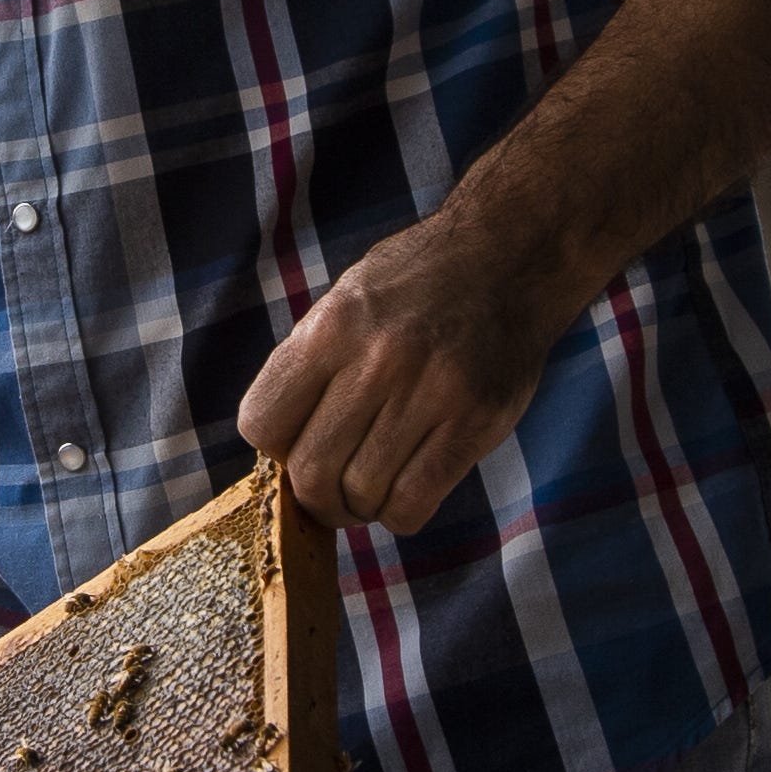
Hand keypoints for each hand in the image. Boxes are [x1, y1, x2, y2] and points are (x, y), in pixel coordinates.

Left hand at [235, 209, 576, 534]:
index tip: (295, 448)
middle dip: (314, 498)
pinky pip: (414, 502)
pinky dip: (399, 514)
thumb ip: (312, 368)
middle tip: (331, 494)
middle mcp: (376, 360)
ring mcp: (429, 392)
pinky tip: (403, 496)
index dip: (273, 448)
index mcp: (330, 329)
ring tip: (371, 491)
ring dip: (359, 509)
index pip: (261, 422)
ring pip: (361, 494)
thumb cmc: (418, 286)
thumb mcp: (347, 301)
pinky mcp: (474, 421)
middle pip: (310, 471)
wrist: (509, 257)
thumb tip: (280, 450)